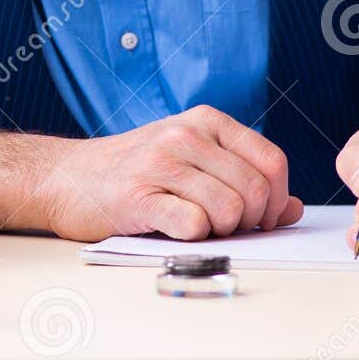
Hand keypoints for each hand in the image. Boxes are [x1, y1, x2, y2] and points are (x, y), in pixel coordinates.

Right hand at [38, 105, 303, 242]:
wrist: (64, 178)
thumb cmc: (133, 173)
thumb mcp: (191, 161)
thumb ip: (243, 178)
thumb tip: (294, 209)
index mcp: (206, 121)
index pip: (272, 162)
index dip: (276, 200)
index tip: (259, 219)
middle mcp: (185, 135)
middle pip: (256, 191)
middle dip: (250, 222)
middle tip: (224, 228)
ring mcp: (160, 162)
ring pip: (230, 210)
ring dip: (221, 232)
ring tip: (196, 227)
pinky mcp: (138, 195)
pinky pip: (194, 224)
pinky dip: (194, 237)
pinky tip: (174, 229)